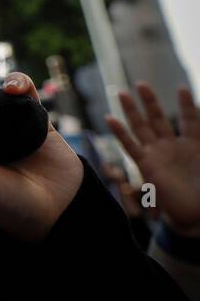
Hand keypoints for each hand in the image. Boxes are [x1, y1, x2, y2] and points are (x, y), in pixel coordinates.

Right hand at [107, 84, 199, 236]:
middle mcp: (173, 147)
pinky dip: (120, 133)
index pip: (189, 119)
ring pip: (142, 128)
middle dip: (150, 101)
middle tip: (141, 84)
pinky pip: (131, 146)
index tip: (181, 89)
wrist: (195, 216)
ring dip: (132, 111)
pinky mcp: (146, 166)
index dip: (186, 105)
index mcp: (194, 146)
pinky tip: (110, 119)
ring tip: (122, 93)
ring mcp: (158, 155)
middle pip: (159, 118)